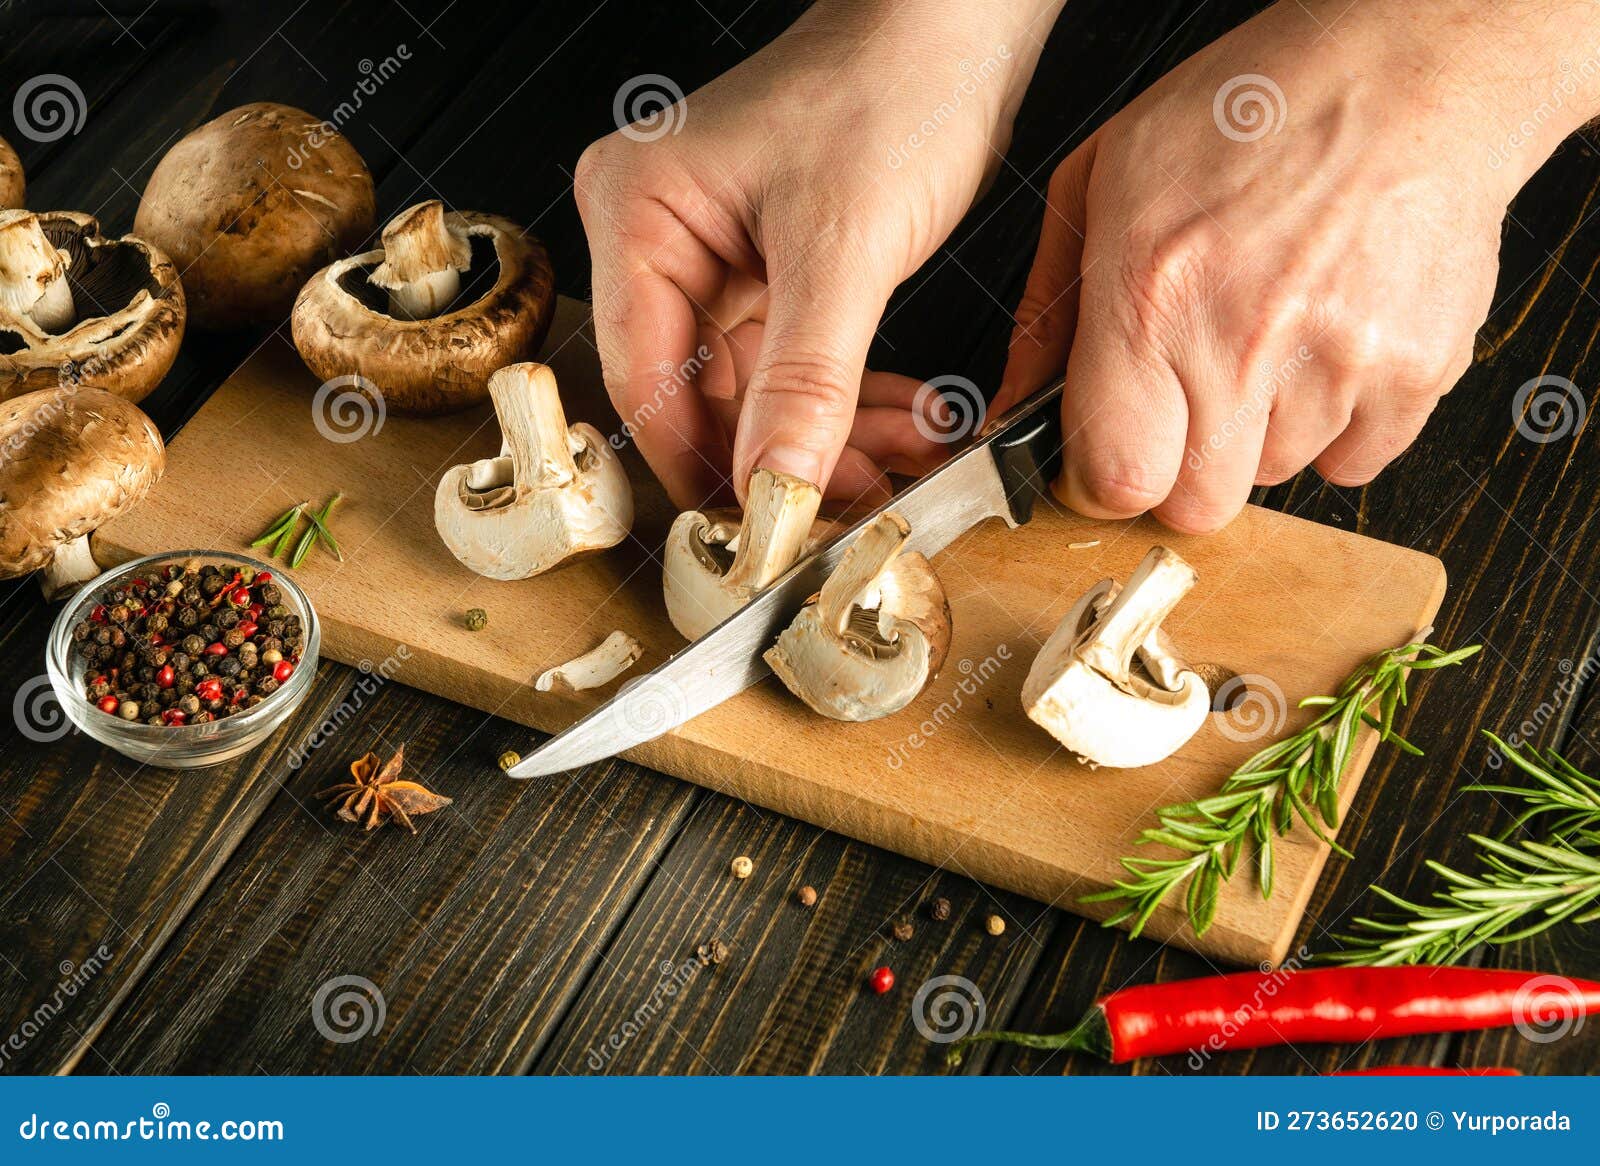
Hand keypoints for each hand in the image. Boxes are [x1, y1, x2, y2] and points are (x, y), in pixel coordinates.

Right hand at [577, 0, 1059, 508]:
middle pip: (701, 396)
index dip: (698, 465)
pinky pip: (800, 368)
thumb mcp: (844, 247)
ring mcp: (718, 261)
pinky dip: (852, 402)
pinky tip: (908, 423)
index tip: (756, 534)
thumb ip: (806, 379)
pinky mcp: (775, 275)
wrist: (959, 26)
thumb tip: (776, 489)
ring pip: (759, 394)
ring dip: (833, 437)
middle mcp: (662, 241)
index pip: (645, 377)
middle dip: (785, 455)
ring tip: (902, 460)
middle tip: (850, 507)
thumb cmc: (890, 87)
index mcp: (637, 214)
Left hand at [994, 0, 1597, 532]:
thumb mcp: (1100, 176)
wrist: (1411, 63)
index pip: (1115, 477)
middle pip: (1196, 506)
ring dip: (1258, 434)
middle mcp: (1244, 341)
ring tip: (1265, 340)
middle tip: (1188, 399)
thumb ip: (1046, 308)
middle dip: (1180, 469)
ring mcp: (1339, 361)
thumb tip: (1011, 408)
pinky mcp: (1418, 369)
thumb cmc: (1252, 106)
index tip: (1110, 450)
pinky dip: (1335, 426)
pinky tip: (1322, 348)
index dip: (1104, 477)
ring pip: (1273, 477)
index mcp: (1150, 297)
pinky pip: (1355, 462)